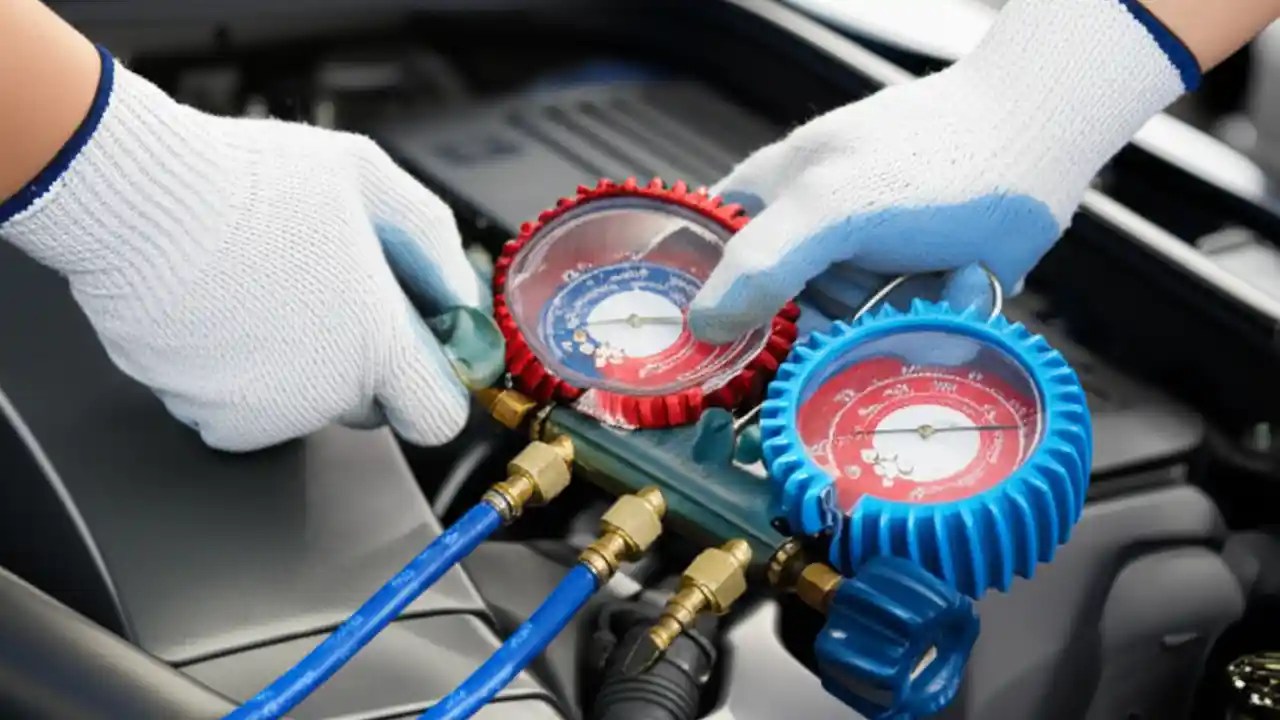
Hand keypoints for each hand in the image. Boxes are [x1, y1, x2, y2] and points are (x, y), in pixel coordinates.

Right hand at [1, 53, 486, 450]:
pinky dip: (242, 373)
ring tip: (266, 290)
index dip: (437, 387)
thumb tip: (463, 300)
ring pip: (306, 403)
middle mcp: (322, 392)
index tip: (425, 357)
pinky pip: (245, 406)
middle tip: (328, 294)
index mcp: (375, 343)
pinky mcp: (205, 416)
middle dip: (363, 362)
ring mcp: (260, 412)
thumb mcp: (371, 181)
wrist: (135, 200)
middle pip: (370, 405)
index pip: (438, 417)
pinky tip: (228, 313)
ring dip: (300, 363)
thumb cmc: (249, 183)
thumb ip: (434, 245)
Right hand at [689, 0, 1195, 342]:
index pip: (707, 270)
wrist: (1039, 138)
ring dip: (902, 324)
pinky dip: (944, 319)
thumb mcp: (832, 204)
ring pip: (854, 342)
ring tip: (939, 275)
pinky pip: (911, 340)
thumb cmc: (933, 155)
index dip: (717, 315)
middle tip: (874, 304)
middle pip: (786, 328)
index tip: (739, 352)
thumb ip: (762, 263)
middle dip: (838, 330)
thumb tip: (703, 323)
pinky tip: (966, 279)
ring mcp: (863, 270)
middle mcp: (809, 242)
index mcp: (767, 202)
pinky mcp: (915, 294)